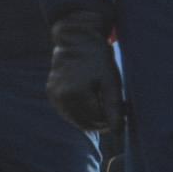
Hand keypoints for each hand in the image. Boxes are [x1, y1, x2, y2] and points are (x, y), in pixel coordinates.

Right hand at [45, 9, 123, 135]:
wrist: (76, 39)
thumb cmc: (98, 59)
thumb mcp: (111, 82)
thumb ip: (114, 109)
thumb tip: (118, 132)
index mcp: (75, 94)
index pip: (98, 122)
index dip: (113, 118)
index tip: (121, 107)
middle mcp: (60, 97)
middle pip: (86, 124)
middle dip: (101, 120)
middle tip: (112, 105)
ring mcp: (53, 96)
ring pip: (76, 120)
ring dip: (90, 116)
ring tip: (99, 98)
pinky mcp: (51, 94)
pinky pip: (68, 112)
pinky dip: (80, 110)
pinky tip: (88, 96)